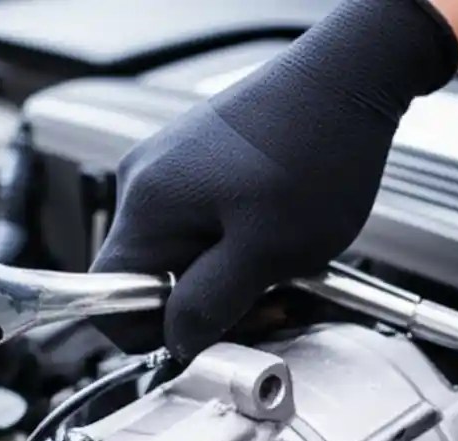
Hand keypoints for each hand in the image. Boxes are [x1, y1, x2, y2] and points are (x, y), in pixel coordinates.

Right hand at [91, 0, 457, 358]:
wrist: (350, 81)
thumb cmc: (316, 151)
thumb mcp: (267, 252)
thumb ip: (211, 305)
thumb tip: (176, 341)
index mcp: (148, 205)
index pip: (107, 297)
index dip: (153, 332)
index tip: (207, 335)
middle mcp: (146, 181)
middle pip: (150, 278)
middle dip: (206, 304)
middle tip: (266, 303)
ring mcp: (172, 168)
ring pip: (182, 255)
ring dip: (229, 276)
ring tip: (281, 264)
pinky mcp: (201, 161)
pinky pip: (205, 225)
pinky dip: (239, 245)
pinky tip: (278, 238)